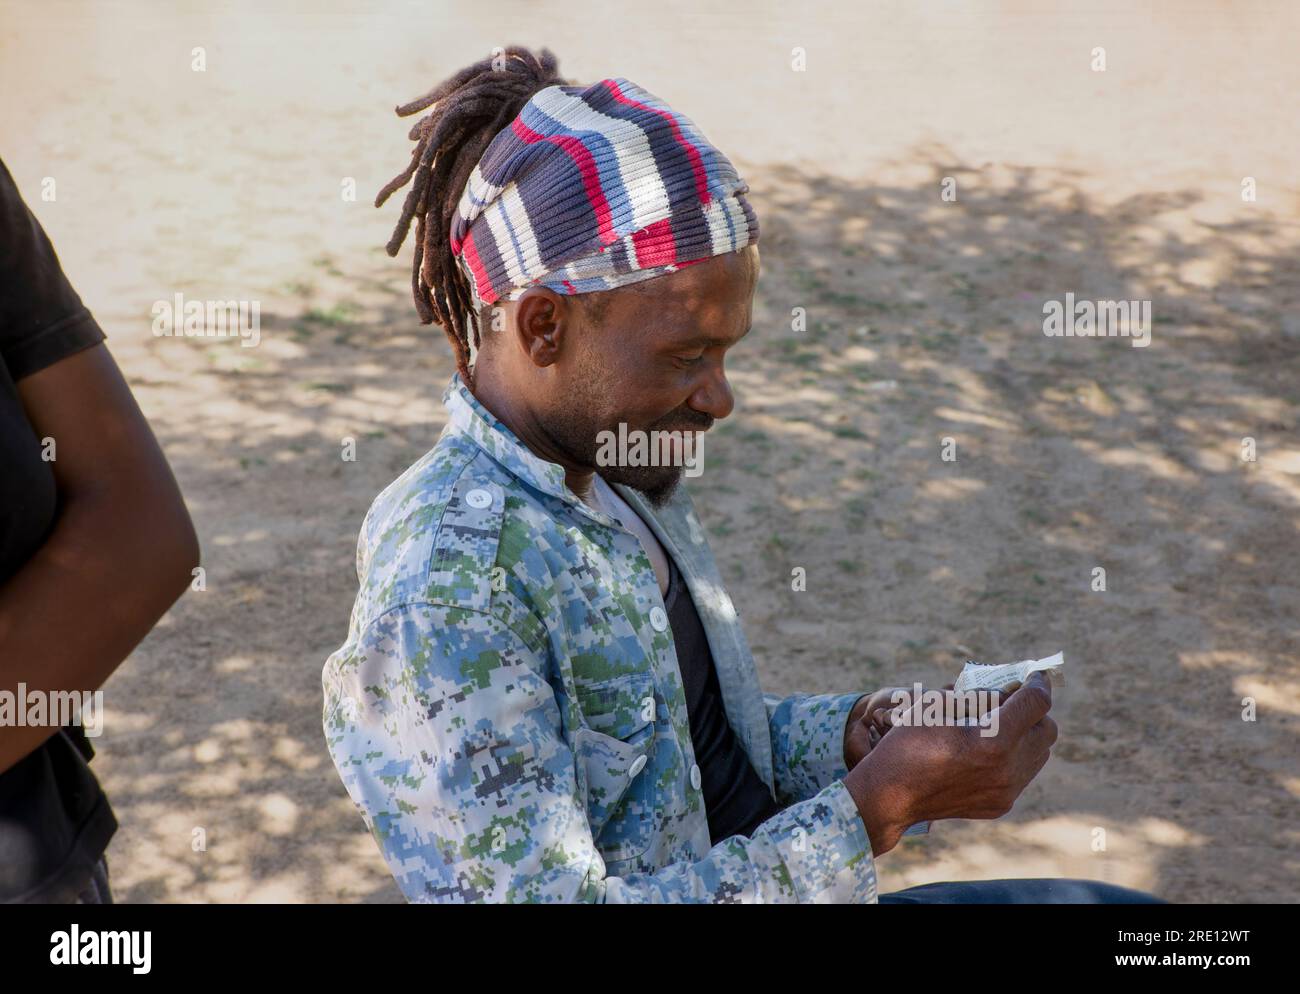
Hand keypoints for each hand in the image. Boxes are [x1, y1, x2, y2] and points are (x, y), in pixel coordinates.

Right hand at [843, 672, 1056, 855]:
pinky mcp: (1000, 805)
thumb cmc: (907, 741)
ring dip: (1025, 734)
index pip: (1035, 703)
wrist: (890, 795)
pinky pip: (1021, 773)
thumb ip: (977, 694)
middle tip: (1010, 701)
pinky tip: (984, 752)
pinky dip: (1012, 756)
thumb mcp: (937, 703)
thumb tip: (1006, 691)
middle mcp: (1007, 769)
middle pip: (1046, 730)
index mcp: (993, 740)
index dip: (1037, 683)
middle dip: (1033, 710)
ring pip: (1039, 754)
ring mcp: (1006, 791)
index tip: (1034, 674)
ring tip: (996, 726)